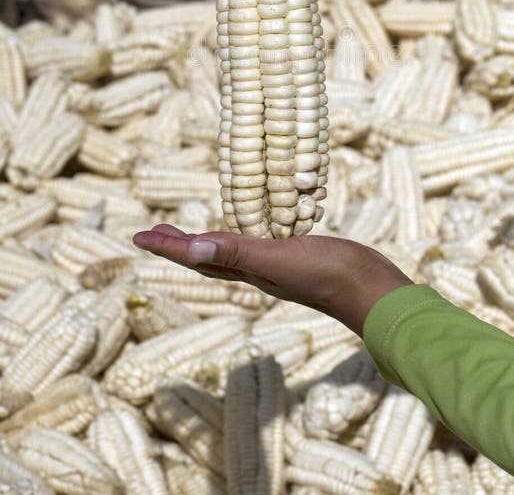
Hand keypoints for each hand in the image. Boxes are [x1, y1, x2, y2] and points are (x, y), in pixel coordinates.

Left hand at [132, 224, 411, 336]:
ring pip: (234, 253)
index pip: (198, 256)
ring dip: (211, 241)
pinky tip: (256, 229)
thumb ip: (236, 253)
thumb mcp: (276, 259)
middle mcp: (257, 270)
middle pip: (209, 257)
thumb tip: (191, 249)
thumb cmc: (324, 274)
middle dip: (181, 245)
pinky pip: (262, 245)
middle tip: (155, 232)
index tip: (139, 235)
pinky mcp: (298, 257)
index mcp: (246, 270)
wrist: (370, 288)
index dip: (168, 245)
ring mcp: (278, 265)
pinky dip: (247, 236)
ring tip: (197, 232)